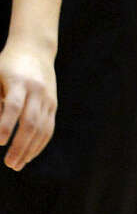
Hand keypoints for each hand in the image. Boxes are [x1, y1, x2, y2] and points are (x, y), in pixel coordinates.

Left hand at [0, 40, 56, 169]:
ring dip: (30, 149)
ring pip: (42, 128)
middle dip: (20, 145)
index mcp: (19, 82)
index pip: (14, 106)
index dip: (6, 125)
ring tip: (16, 165)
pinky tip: (28, 155)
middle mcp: (36, 90)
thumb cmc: (7, 65)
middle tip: (8, 164)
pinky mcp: (53, 104)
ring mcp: (48, 98)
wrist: (35, 48)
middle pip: (30, 121)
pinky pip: (48, 127)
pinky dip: (39, 144)